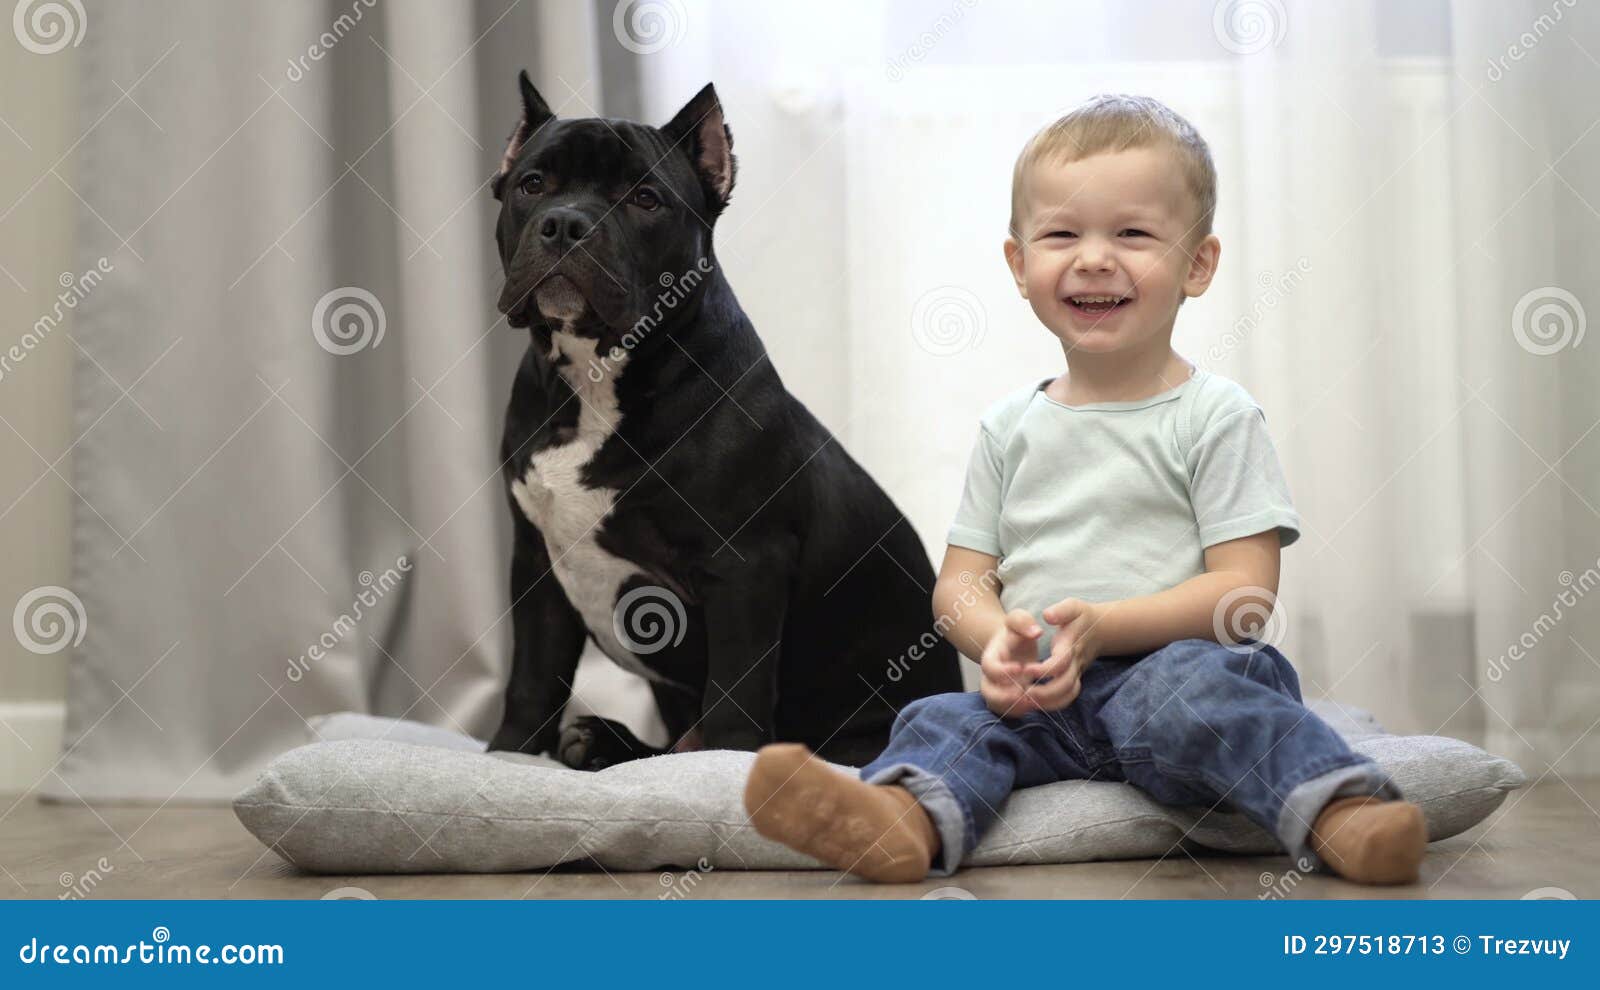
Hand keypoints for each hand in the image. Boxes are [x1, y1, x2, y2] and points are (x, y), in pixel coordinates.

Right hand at [978, 609, 1042, 718]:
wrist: (1013, 644)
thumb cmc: (1016, 632)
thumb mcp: (1018, 620)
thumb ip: (1023, 621)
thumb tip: (1035, 632)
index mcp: (991, 656)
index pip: (989, 667)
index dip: (1003, 671)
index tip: (1021, 667)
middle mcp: (991, 677)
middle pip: (987, 693)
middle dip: (1004, 697)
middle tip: (1024, 692)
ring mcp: (998, 690)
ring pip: (997, 706)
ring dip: (1014, 707)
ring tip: (1032, 702)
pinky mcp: (1008, 700)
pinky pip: (1009, 712)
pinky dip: (1021, 712)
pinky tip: (1036, 705)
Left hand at [1018, 598, 1105, 712]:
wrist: (1102, 629)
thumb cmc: (1082, 617)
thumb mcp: (1073, 606)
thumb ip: (1061, 610)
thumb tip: (1048, 616)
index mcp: (1071, 645)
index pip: (1060, 663)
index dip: (1044, 669)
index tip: (1025, 668)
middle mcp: (1075, 663)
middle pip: (1064, 685)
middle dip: (1044, 693)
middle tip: (1022, 692)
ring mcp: (1076, 673)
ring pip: (1067, 695)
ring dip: (1047, 702)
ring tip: (1026, 701)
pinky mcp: (1074, 679)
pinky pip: (1067, 698)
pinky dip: (1053, 704)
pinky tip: (1036, 703)